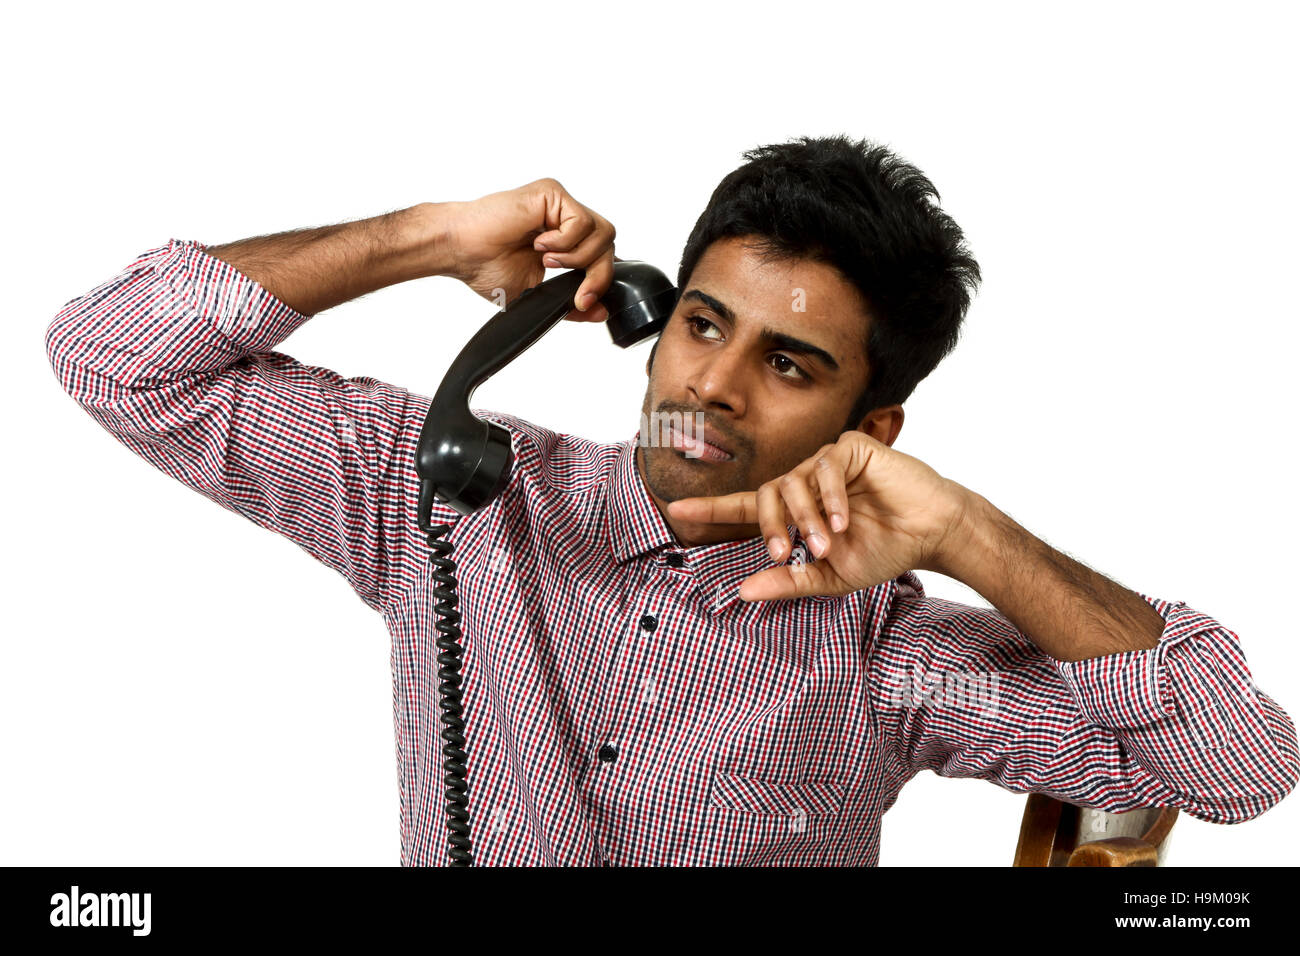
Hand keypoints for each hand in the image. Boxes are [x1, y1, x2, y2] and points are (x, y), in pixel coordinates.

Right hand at [440, 178, 615, 321]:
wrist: (460, 250)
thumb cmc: (485, 265)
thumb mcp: (536, 294)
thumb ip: (569, 302)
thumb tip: (601, 312)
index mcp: (564, 240)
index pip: (602, 256)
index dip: (599, 281)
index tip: (583, 303)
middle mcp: (564, 219)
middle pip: (608, 244)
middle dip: (597, 276)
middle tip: (577, 295)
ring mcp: (560, 204)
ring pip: (602, 233)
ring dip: (577, 258)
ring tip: (545, 260)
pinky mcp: (552, 193)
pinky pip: (581, 221)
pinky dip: (564, 242)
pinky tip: (538, 244)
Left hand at [666, 431, 974, 600]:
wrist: (931, 532)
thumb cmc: (886, 550)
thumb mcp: (832, 576)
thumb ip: (789, 581)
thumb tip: (742, 593)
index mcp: (797, 510)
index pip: (747, 506)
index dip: (713, 507)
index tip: (676, 508)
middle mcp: (806, 482)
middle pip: (766, 494)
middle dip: (769, 526)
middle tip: (782, 552)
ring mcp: (827, 462)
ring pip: (793, 481)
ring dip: (804, 517)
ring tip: (826, 543)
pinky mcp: (851, 447)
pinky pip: (825, 467)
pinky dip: (830, 497)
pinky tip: (844, 520)